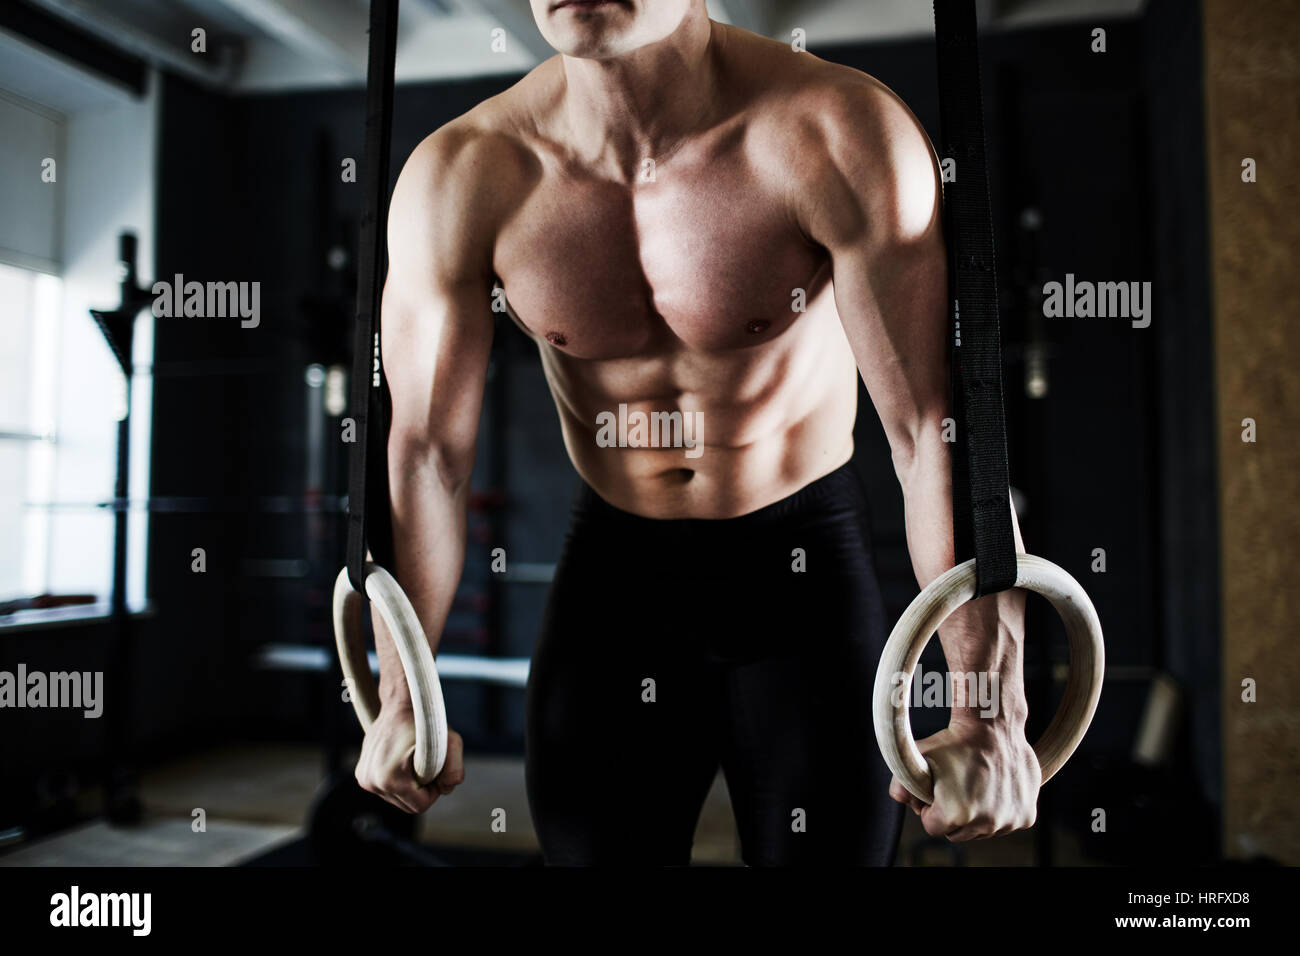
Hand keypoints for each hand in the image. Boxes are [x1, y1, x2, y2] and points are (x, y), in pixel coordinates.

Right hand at [355, 700, 464, 813]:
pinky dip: (399, 782)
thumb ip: (455, 770)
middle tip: (427, 764)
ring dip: (411, 786)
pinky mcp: (362, 776)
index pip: (420, 806)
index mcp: (389, 778)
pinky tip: (402, 761)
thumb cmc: (426, 722)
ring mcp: (364, 779)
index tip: (437, 770)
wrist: (400, 704)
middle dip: (422, 790)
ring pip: (398, 800)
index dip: (434, 791)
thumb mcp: (451, 742)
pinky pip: (388, 791)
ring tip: (413, 761)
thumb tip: (447, 789)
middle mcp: (371, 782)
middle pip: (408, 806)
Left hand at [888, 719, 1039, 841]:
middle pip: (957, 833)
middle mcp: (985, 822)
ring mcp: (1008, 822)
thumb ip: (901, 781)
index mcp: (956, 814)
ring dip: (976, 815)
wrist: (992, 726)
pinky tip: (993, 788)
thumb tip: (898, 798)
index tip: (934, 792)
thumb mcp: (919, 757)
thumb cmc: (953, 742)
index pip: (933, 827)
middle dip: (952, 815)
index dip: (929, 809)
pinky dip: (999, 811)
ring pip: (982, 829)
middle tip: (954, 787)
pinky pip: (1005, 823)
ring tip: (973, 784)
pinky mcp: (1026, 817)